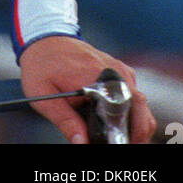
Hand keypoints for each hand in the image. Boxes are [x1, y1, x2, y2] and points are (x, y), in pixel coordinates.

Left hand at [19, 35, 155, 143]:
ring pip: (139, 103)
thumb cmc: (42, 65)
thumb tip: (82, 143)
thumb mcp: (44, 97)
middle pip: (141, 109)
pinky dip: (131, 110)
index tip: (121, 143)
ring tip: (118, 136)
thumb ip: (65, 122)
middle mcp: (114, 72)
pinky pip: (133, 94)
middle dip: (137, 133)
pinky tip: (116, 120)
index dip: (129, 132)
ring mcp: (119, 69)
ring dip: (135, 122)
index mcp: (97, 78)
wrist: (44, 38)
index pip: (128, 109)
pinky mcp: (118, 70)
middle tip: (122, 144)